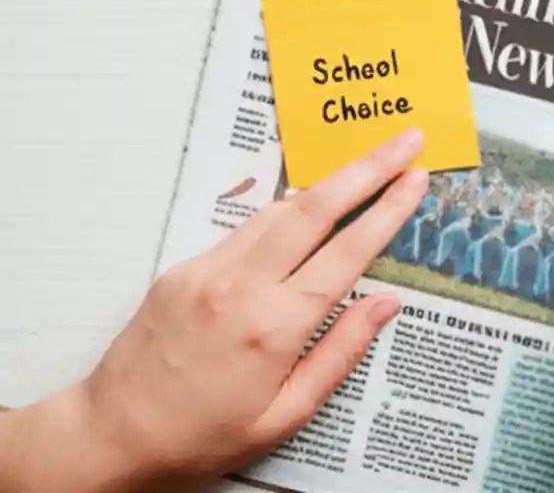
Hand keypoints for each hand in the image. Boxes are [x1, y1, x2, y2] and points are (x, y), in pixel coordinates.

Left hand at [0, 129, 429, 491]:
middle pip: (316, 206)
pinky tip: (307, 207)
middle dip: (367, 168)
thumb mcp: (286, 414)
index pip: (347, 252)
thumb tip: (386, 303)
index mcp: (274, 327)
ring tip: (367, 163)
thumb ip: (341, 353)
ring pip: (279, 209)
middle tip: (406, 139)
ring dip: (327, 182)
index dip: (388, 210)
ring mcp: (206, 271)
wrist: (112, 436)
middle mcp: (240, 286)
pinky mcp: (182, 269)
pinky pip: (246, 228)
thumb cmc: (201, 437)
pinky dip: (284, 211)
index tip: (417, 179)